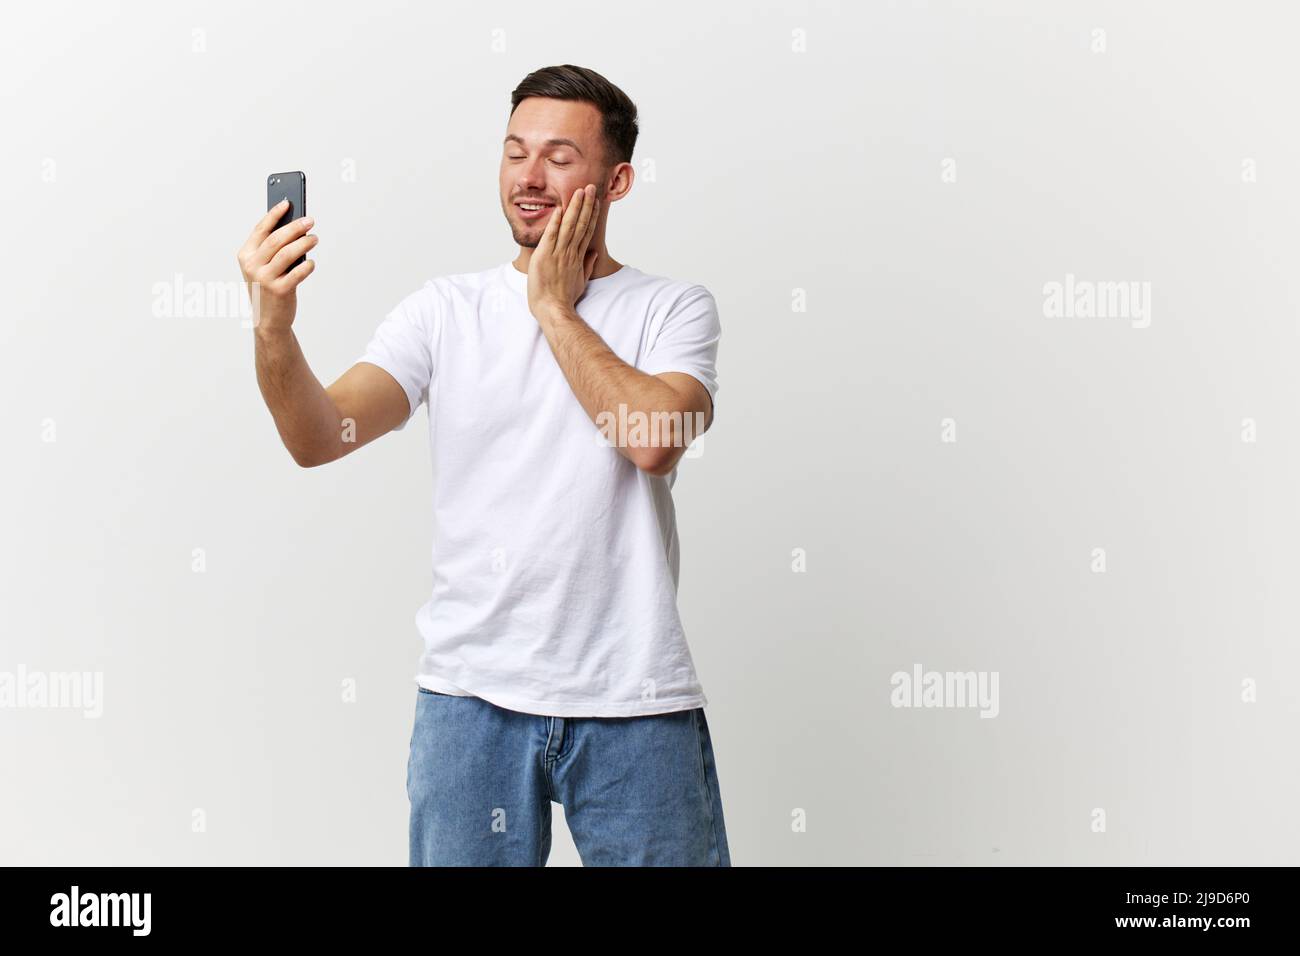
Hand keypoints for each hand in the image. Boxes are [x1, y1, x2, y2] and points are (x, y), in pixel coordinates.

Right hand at [237, 199, 317, 335]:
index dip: (274, 214)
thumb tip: (295, 226)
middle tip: (309, 220)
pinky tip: (311, 263)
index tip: (288, 203)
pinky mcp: (279, 291)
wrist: (268, 320)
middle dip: (294, 227)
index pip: (261, 229)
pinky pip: (297, 273)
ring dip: (304, 243)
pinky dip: (307, 266)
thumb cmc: (268, 288)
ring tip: (315, 238)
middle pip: (276, 239)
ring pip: (288, 253)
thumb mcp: (264, 267)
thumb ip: (274, 249)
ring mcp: (264, 279)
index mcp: (245, 255)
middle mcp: (252, 265)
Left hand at [527, 183, 598, 319]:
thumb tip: (594, 254)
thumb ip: (587, 265)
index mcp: (578, 257)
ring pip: (568, 226)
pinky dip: (555, 222)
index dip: (591, 215)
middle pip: (580, 224)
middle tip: (589, 188)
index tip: (595, 202)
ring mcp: (558, 254)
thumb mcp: (580, 281)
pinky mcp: (546, 256)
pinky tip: (559, 209)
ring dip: (574, 208)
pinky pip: (551, 236)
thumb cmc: (565, 299)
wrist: (554, 309)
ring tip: (579, 192)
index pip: (586, 231)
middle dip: (585, 205)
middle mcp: (570, 252)